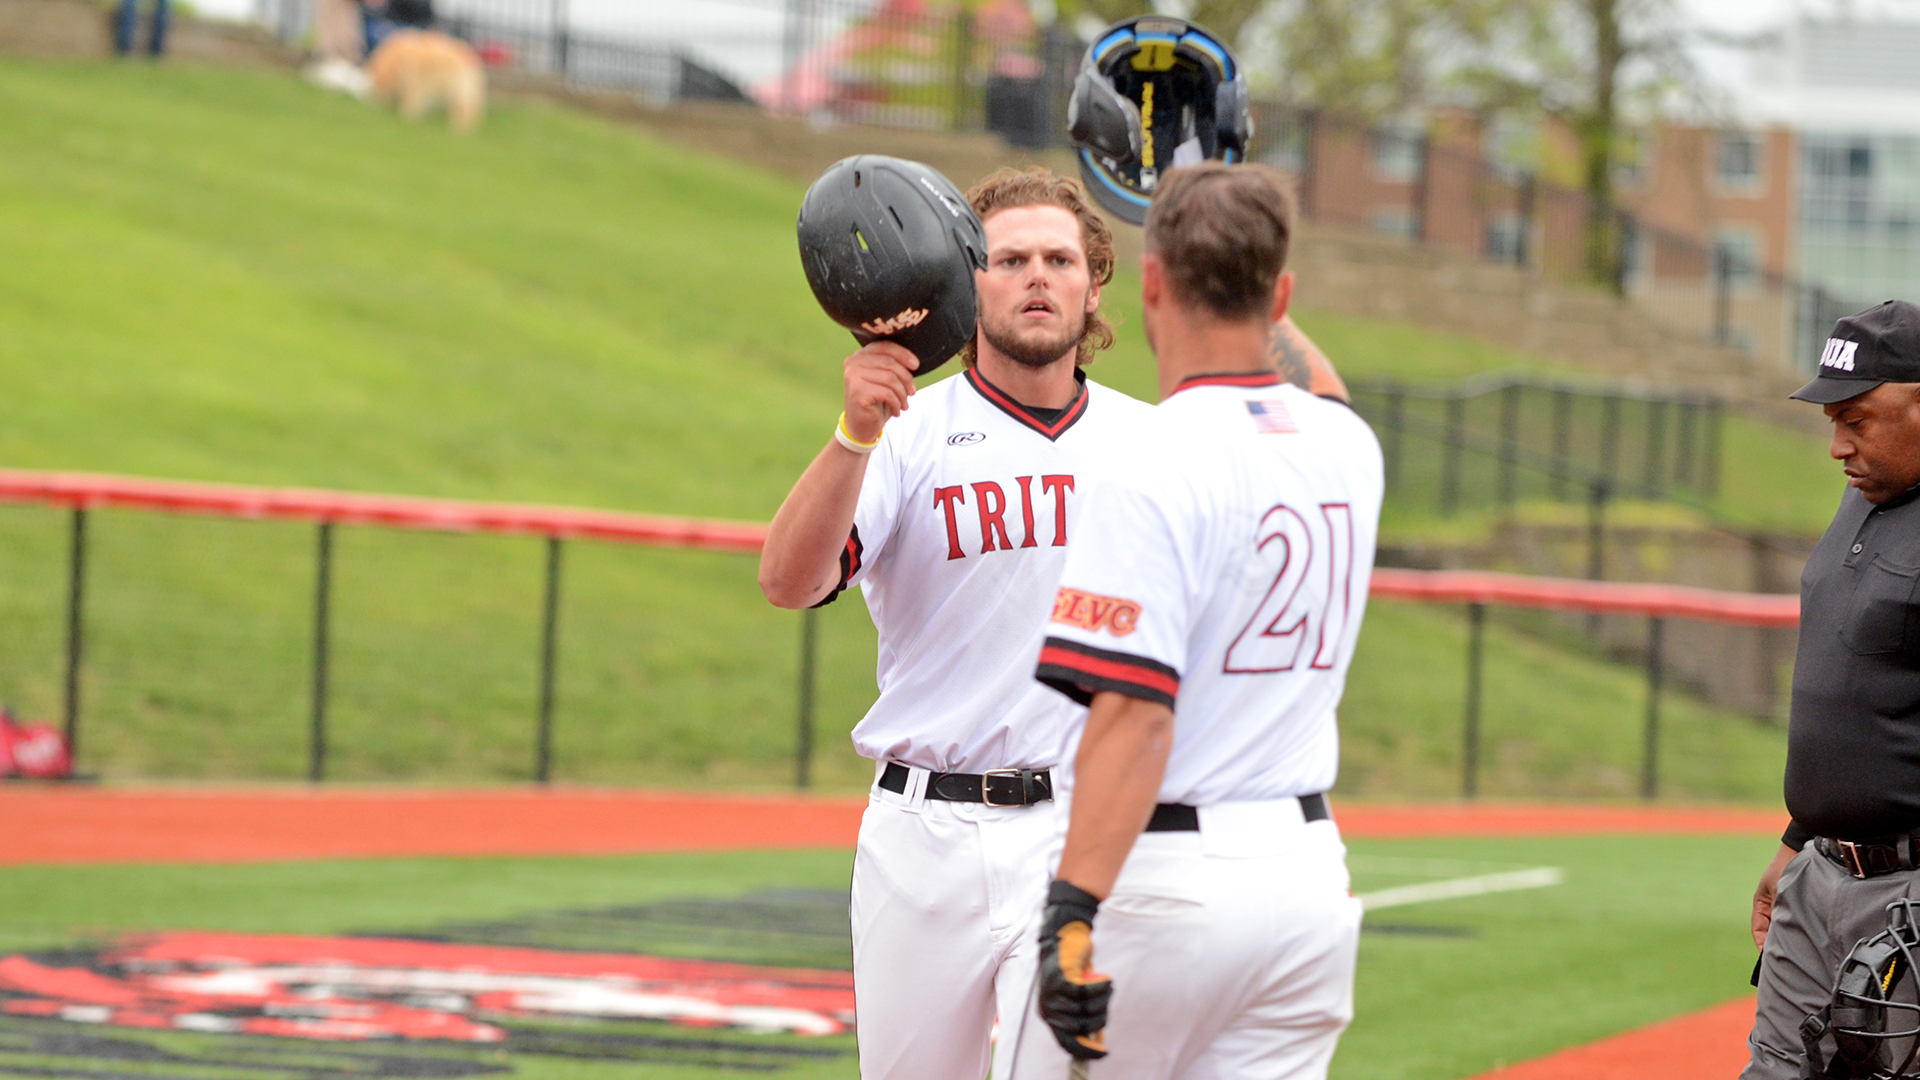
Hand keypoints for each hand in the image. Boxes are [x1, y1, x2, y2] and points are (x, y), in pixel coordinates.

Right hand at [843, 342, 918, 444]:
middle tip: (912, 392)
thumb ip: (894, 366)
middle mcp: (853, 363)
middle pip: (890, 363)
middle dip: (906, 379)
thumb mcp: (886, 379)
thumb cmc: (877, 401)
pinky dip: (896, 403)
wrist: (862, 426)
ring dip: (902, 394)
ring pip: (890, 379)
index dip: (903, 354)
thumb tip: (914, 362)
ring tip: (904, 404)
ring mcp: (853, 377)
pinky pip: (887, 393)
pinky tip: (896, 411)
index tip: (916, 366)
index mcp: (860, 355)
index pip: (885, 347)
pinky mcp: (857, 392)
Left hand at [1037, 880, 1110, 1059]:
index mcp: (1050, 1015)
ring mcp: (1053, 994)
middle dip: (1100, 1017)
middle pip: (1082, 1027)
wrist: (1066, 934)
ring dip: (1103, 999)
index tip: (1103, 1052)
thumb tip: (1096, 1039)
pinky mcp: (1061, 979)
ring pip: (1087, 1010)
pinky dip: (1101, 986)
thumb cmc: (1074, 967)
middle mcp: (1048, 1008)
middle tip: (1106, 999)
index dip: (1085, 1050)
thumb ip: (1084, 1014)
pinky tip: (1105, 977)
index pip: (1066, 1042)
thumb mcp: (1078, 995)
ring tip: (1106, 985)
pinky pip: (1088, 992)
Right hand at [1753, 843, 1795, 950]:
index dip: (1761, 943)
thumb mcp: (1779, 891)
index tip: (1766, 955)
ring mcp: (1786, 906)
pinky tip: (1808, 938)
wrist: (1801, 851)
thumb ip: (1778, 911)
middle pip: (1771, 931)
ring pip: (1784, 927)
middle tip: (1783, 959)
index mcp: (1762, 903)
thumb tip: (1778, 933)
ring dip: (1788, 937)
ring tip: (1797, 952)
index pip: (1758, 929)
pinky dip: (1798, 930)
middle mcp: (1773, 907)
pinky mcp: (1800, 906)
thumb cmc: (1785, 869)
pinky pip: (1796, 922)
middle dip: (1775, 944)